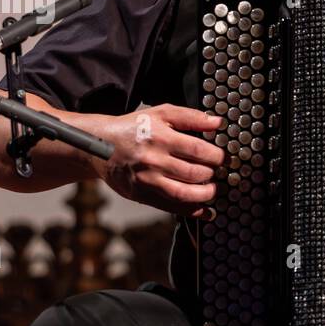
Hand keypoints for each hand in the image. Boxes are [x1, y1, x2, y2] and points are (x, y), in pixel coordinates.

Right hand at [87, 103, 225, 219]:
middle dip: (213, 174)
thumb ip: (190, 117)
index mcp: (160, 137)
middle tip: (220, 173)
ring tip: (213, 190)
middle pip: (194, 173)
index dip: (217, 157)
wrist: (99, 146)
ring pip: (184, 193)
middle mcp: (153, 160)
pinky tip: (205, 211)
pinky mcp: (141, 195)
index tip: (225, 159)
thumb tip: (217, 123)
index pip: (198, 150)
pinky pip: (171, 207)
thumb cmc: (134, 128)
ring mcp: (147, 180)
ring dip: (206, 195)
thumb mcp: (160, 114)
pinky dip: (192, 211)